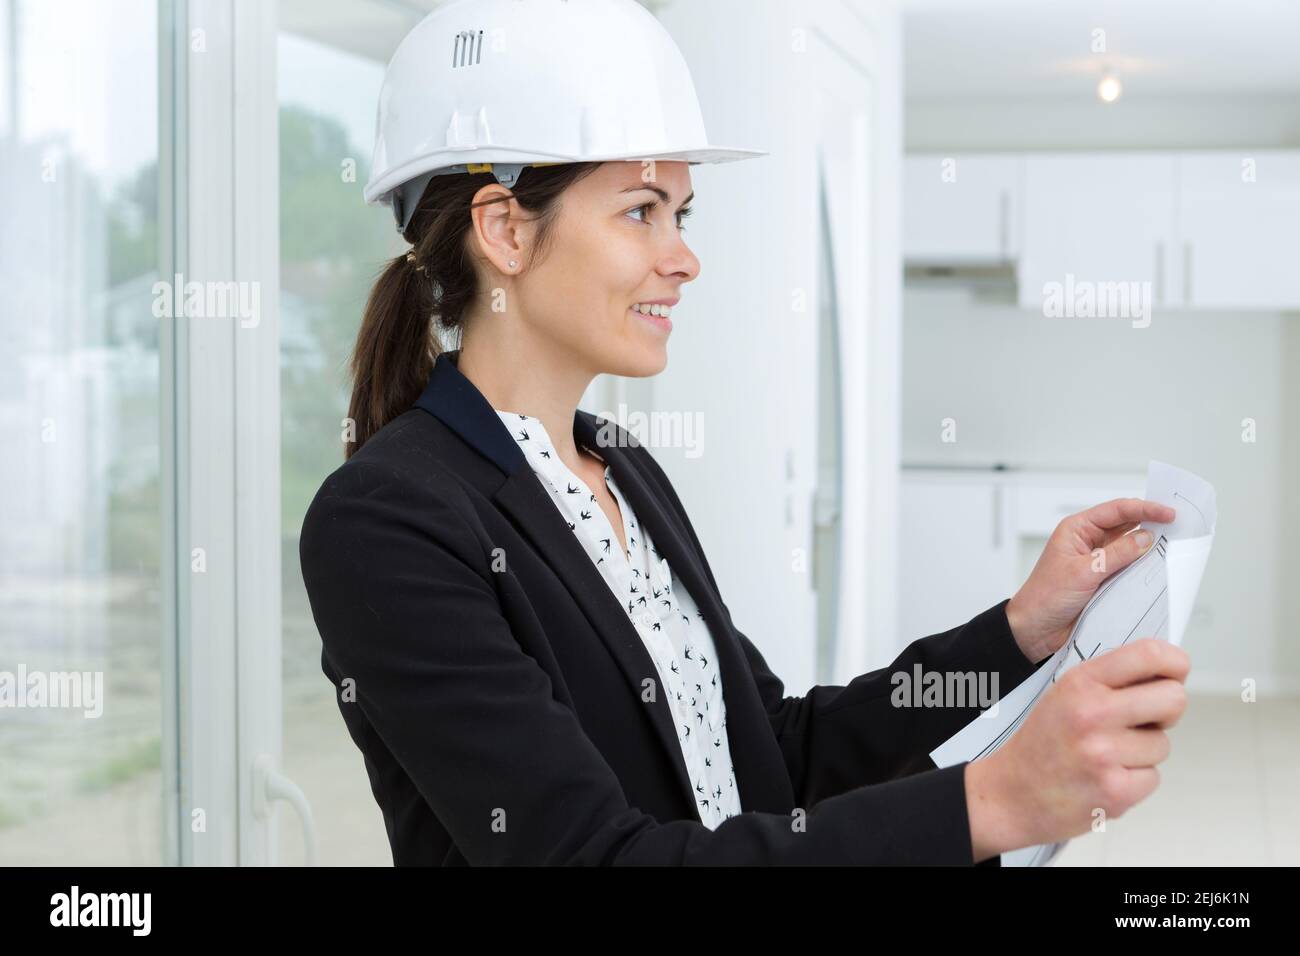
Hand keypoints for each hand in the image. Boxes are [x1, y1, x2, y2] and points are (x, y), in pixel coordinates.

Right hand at [965, 638, 1189, 860]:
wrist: (1012, 794)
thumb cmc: (1042, 744)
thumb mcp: (1065, 694)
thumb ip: (1110, 681)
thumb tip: (1165, 674)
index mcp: (1080, 683)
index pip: (1149, 655)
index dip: (1175, 662)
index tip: (1175, 673)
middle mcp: (1092, 713)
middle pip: (1173, 699)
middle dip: (1167, 711)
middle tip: (1145, 720)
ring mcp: (1104, 753)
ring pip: (1163, 744)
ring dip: (1143, 752)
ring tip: (1107, 756)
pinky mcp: (1116, 791)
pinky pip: (1153, 777)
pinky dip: (1135, 780)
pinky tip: (1106, 777)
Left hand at [1005, 498, 1175, 662]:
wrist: (1034, 630)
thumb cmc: (1044, 597)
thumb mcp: (1083, 572)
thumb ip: (1116, 554)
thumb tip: (1145, 538)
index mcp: (1077, 530)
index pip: (1116, 510)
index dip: (1145, 508)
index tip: (1169, 512)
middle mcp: (1088, 542)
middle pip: (1126, 524)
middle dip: (1152, 522)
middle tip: (1179, 523)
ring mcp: (1098, 561)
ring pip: (1130, 547)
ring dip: (1150, 546)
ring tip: (1175, 543)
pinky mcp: (1104, 580)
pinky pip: (1129, 568)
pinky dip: (1144, 567)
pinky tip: (1159, 567)